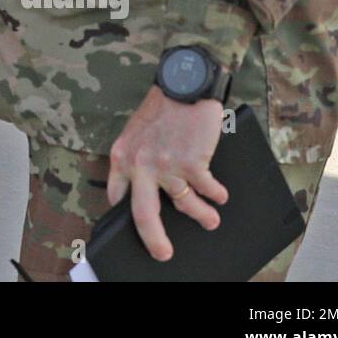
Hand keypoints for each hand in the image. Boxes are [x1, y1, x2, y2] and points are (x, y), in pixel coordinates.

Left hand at [106, 85, 228, 261]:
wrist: (184, 84)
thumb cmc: (162, 107)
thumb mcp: (136, 132)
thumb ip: (137, 159)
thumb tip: (145, 187)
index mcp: (122, 156)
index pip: (117, 196)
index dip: (125, 214)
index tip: (135, 228)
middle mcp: (140, 164)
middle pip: (143, 215)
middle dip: (154, 240)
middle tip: (162, 253)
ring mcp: (166, 165)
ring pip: (183, 205)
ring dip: (201, 216)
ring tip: (210, 220)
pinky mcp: (192, 163)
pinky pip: (206, 190)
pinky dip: (216, 196)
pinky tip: (220, 196)